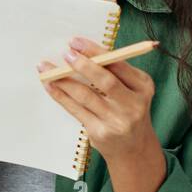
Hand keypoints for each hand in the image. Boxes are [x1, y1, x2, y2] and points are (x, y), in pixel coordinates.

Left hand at [38, 36, 159, 164]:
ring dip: (64, 80)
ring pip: (86, 96)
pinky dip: (60, 96)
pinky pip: (76, 110)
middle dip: (83, 65)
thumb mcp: (132, 89)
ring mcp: (116, 121)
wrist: (133, 148)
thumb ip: (114, 72)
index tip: (76, 42)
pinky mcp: (100, 133)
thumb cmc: (128, 110)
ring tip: (47, 69)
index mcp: (143, 86)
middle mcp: (133, 105)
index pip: (118, 64)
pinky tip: (50, 85)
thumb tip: (81, 51)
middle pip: (105, 81)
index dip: (96, 51)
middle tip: (66, 54)